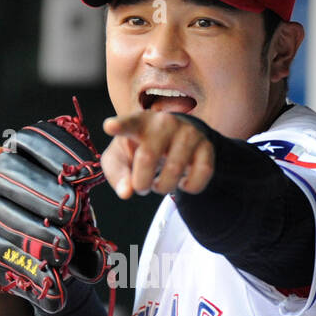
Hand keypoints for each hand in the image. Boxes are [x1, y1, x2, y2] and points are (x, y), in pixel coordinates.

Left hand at [100, 111, 215, 199]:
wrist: (176, 139)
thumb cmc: (140, 149)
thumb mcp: (121, 160)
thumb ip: (118, 176)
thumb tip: (126, 192)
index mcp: (139, 123)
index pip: (128, 123)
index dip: (119, 126)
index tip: (109, 126)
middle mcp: (164, 123)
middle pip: (148, 157)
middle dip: (142, 182)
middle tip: (142, 186)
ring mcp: (188, 132)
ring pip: (175, 171)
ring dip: (164, 187)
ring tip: (161, 182)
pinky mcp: (206, 146)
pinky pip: (200, 176)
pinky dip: (189, 187)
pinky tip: (183, 180)